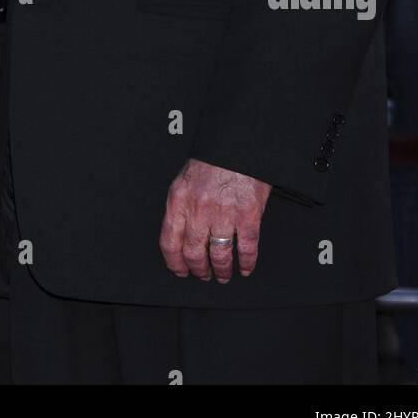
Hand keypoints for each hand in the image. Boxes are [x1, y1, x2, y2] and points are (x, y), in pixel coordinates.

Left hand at [159, 157, 271, 282]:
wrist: (237, 143)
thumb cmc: (212, 160)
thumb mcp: (185, 179)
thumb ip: (181, 206)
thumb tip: (178, 234)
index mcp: (179, 199)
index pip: (169, 241)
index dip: (174, 262)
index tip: (180, 270)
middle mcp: (199, 208)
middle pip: (193, 252)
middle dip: (199, 269)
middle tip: (204, 275)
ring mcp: (224, 212)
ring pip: (219, 254)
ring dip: (222, 270)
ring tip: (224, 275)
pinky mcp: (248, 214)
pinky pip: (247, 247)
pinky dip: (246, 262)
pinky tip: (245, 267)